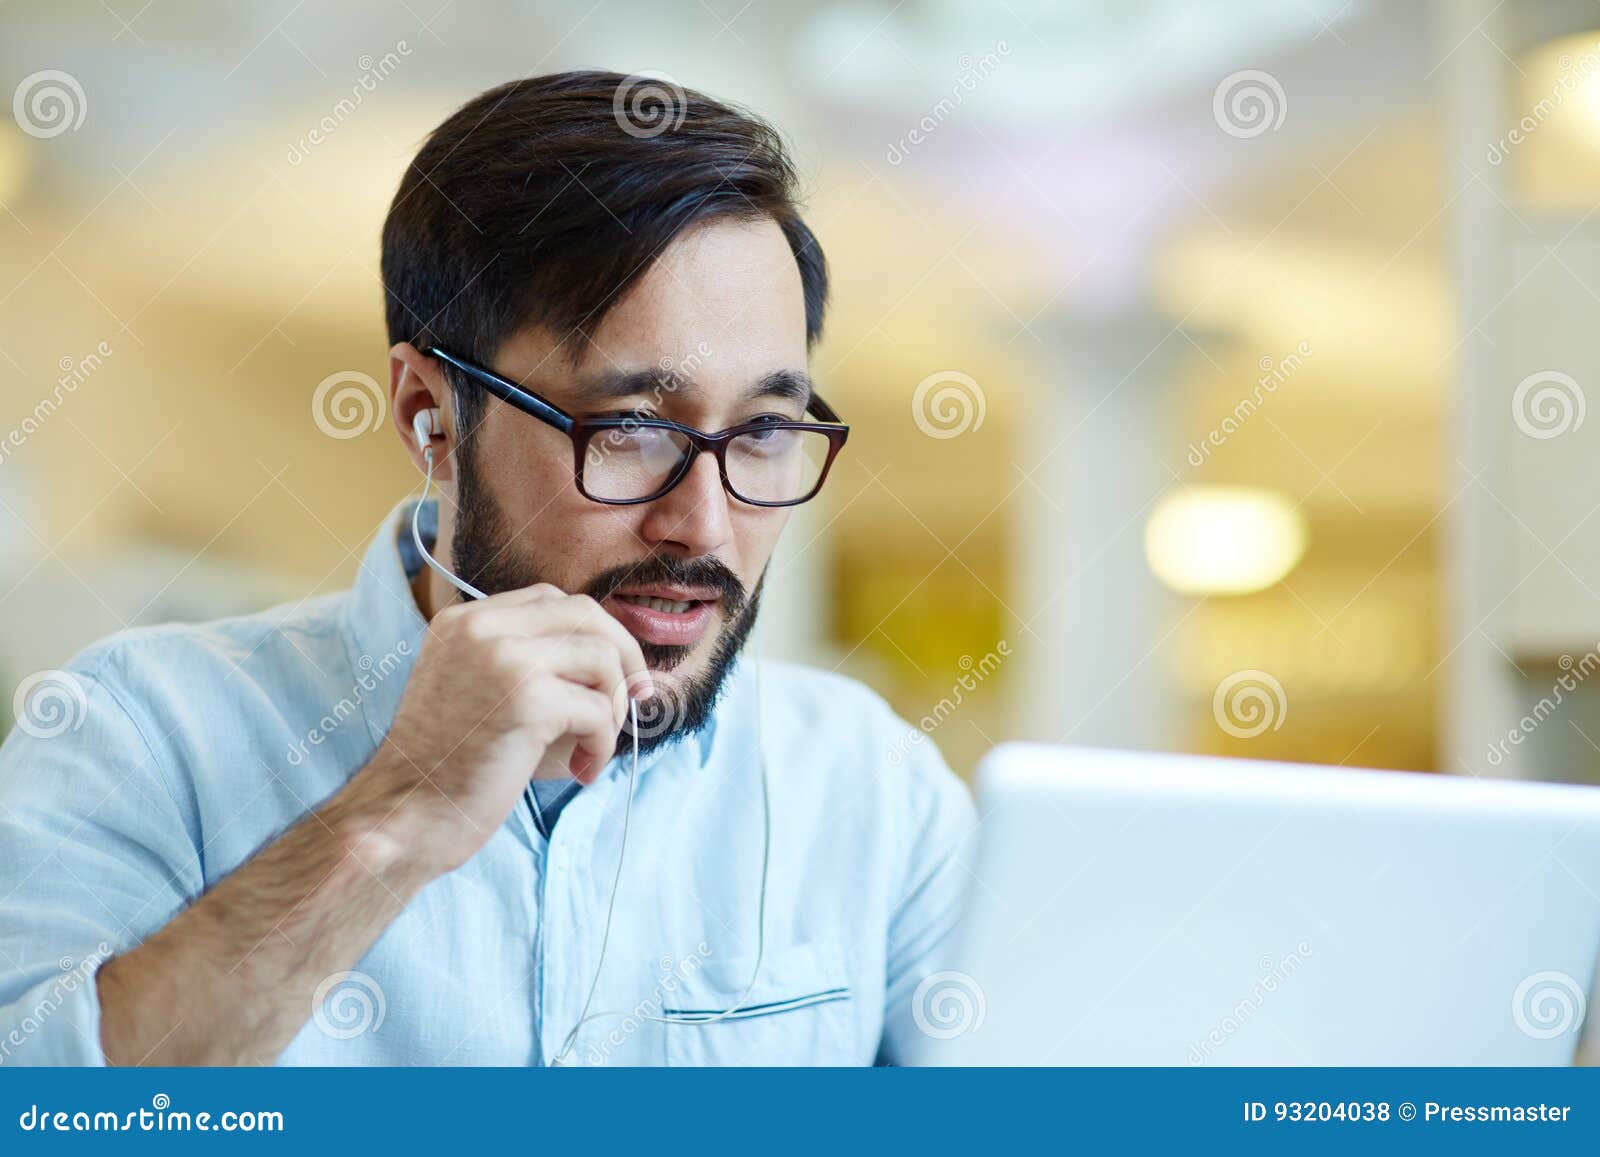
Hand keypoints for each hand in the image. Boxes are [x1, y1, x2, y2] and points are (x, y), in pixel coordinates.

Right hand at [352, 584, 651, 872]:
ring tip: (594, 745)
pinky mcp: (527, 699)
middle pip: (586, 613)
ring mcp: (504, 658)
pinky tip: (582, 770)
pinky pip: (600, 710)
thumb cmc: (450, 767)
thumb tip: (624, 665)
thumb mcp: (480, 691)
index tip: (612, 673)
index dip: (593, 634)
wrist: (407, 815)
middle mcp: (482, 627)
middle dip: (624, 655)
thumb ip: (532, 663)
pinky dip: (603, 744)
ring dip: (615, 706)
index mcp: (465, 621)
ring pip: (602, 657)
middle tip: (636, 697)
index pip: (552, 600)